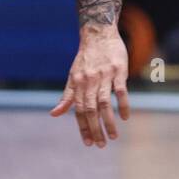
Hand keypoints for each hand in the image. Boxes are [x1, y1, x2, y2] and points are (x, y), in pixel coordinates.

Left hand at [51, 24, 129, 147]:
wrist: (98, 34)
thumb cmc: (86, 58)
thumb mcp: (73, 77)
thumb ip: (66, 97)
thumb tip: (54, 114)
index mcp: (77, 84)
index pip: (78, 110)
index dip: (83, 127)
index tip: (88, 143)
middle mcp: (89, 81)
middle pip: (90, 110)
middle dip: (95, 129)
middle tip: (101, 145)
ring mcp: (104, 76)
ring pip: (104, 103)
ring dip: (108, 121)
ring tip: (114, 136)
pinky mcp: (118, 71)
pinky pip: (120, 90)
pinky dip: (123, 105)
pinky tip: (125, 118)